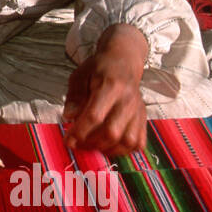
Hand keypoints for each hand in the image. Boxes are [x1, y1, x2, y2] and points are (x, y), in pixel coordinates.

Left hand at [62, 24, 148, 155]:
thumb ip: (74, 96)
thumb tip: (69, 117)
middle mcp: (128, 100)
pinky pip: (138, 143)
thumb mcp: (80, 75)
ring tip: (92, 145)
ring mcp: (138, 111)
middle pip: (112, 132)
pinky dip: (124, 150)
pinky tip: (109, 146)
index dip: (79, 132)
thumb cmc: (99, 69)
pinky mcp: (144, 119)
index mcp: (111, 86)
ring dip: (107, 149)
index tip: (68, 140)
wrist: (124, 61)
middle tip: (78, 143)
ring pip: (127, 141)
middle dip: (91, 143)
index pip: (95, 116)